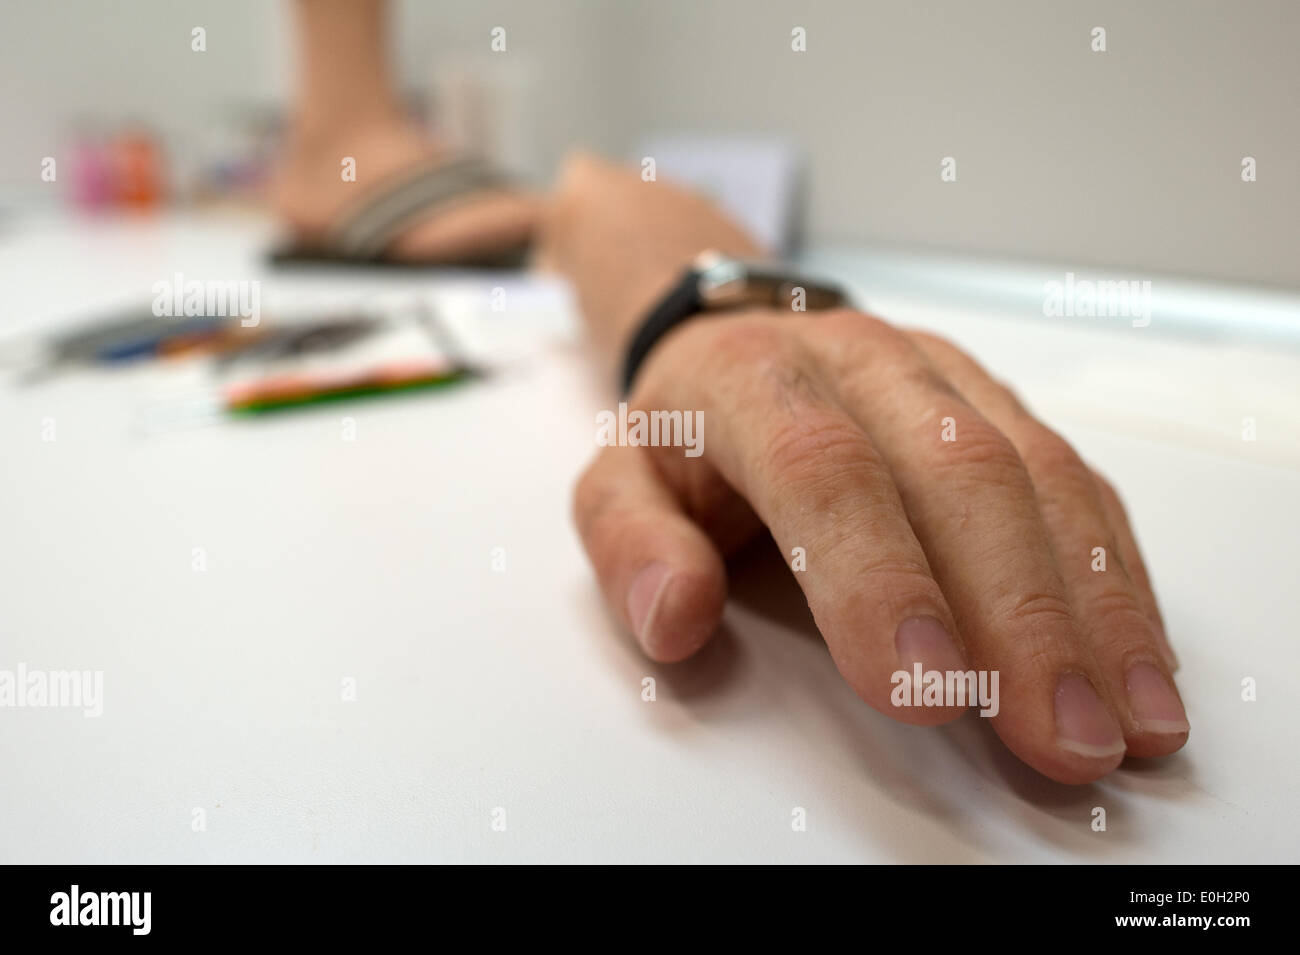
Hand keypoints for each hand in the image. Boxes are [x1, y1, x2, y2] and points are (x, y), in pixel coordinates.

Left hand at [546, 154, 1186, 784]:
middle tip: (1053, 734)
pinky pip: (1076, 480)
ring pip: (1038, 475)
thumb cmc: (688, 431)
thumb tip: (675, 616)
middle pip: (961, 475)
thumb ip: (632, 545)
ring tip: (1122, 717)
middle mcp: (866, 365)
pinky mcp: (1004, 405)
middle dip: (1018, 616)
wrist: (740, 336)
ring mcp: (947, 378)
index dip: (879, 580)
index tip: (925, 690)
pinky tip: (1136, 654)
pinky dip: (1114, 573)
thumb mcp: (620, 482)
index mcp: (757, 377)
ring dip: (1091, 605)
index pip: (826, 470)